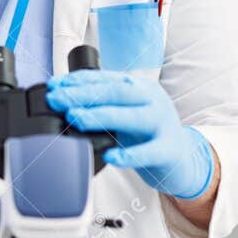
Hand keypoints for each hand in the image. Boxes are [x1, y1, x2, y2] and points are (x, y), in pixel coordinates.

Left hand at [45, 70, 214, 198]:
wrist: (183, 158)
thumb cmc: (146, 134)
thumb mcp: (125, 112)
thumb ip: (102, 106)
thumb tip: (63, 102)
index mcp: (140, 88)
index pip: (107, 79)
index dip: (78, 81)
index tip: (54, 85)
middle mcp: (152, 100)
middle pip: (116, 92)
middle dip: (82, 94)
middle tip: (56, 99)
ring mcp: (163, 124)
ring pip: (132, 117)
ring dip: (100, 116)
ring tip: (75, 118)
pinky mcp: (169, 150)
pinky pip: (149, 152)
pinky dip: (129, 155)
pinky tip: (111, 156)